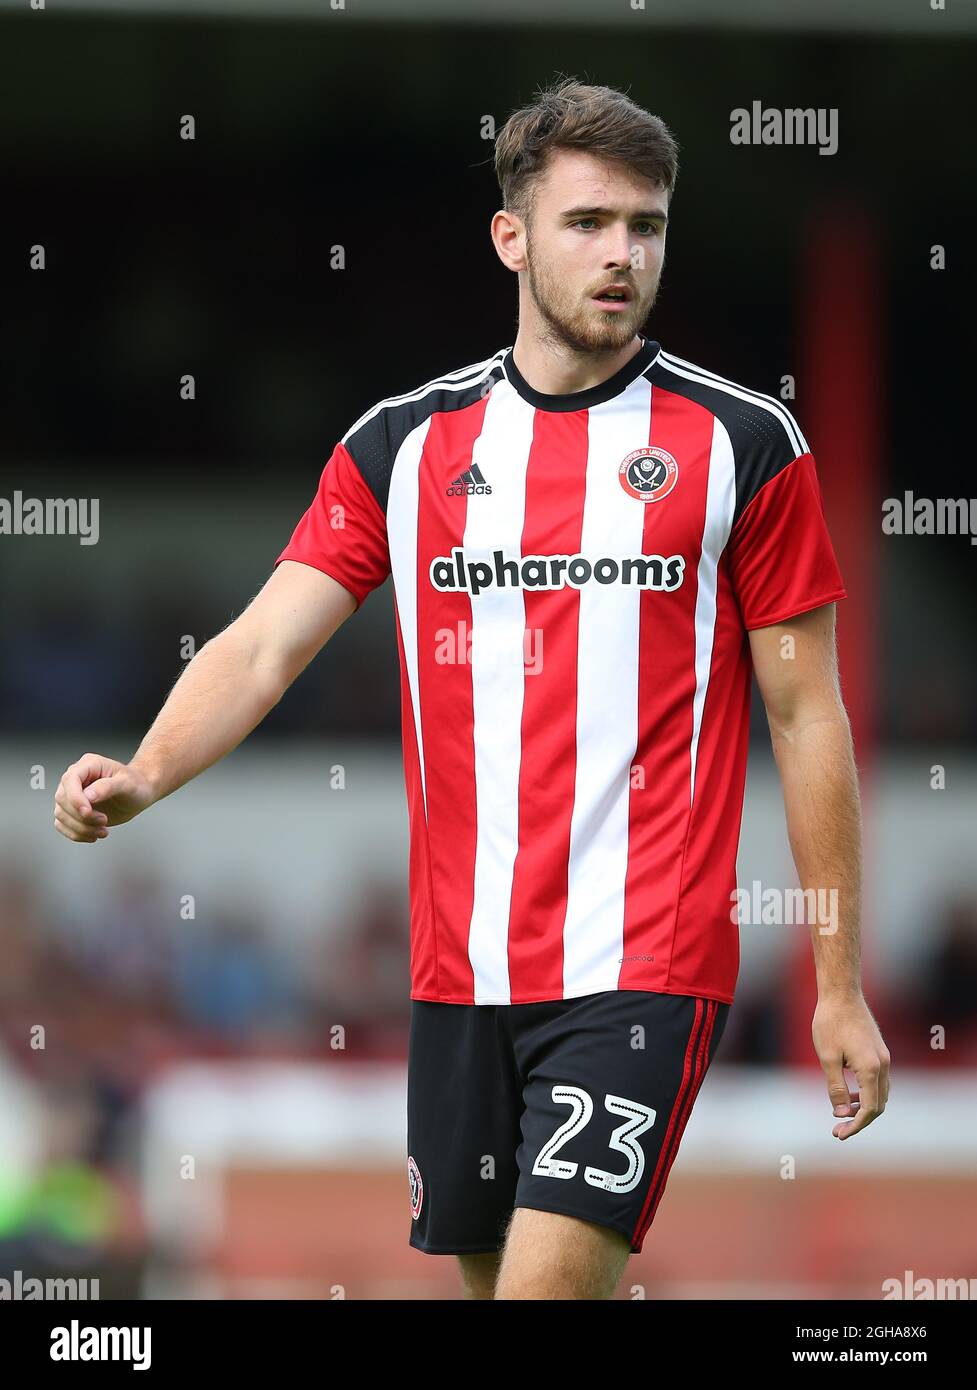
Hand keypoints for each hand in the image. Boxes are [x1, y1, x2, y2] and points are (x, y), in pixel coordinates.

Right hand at [54, 753, 157, 842]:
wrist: (140, 793)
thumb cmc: (136, 784)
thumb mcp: (127, 783)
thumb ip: (107, 787)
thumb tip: (88, 796)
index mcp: (88, 765)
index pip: (70, 780)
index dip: (75, 798)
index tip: (88, 812)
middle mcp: (76, 779)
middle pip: (63, 800)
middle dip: (82, 816)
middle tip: (103, 821)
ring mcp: (73, 795)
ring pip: (61, 815)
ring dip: (80, 828)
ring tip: (103, 831)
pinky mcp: (73, 811)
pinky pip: (62, 825)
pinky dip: (76, 834)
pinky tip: (93, 835)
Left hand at [812, 991, 890, 1138]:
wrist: (841, 994)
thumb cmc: (830, 1023)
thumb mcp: (827, 1058)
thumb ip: (835, 1088)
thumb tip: (841, 1113)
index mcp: (871, 1069)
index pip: (869, 1109)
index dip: (856, 1126)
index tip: (839, 1135)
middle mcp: (883, 1065)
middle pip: (878, 1105)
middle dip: (859, 1120)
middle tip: (837, 1130)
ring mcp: (884, 1058)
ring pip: (879, 1094)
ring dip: (863, 1107)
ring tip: (840, 1114)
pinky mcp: (879, 1052)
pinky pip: (877, 1081)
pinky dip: (865, 1092)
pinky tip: (847, 1094)